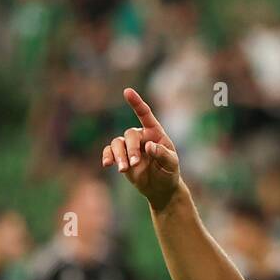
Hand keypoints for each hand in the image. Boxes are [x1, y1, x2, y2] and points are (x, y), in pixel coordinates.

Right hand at [101, 88, 180, 210]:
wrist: (160, 188)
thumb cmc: (169, 172)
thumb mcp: (171, 164)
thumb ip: (162, 154)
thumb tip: (149, 146)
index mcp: (155, 133)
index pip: (145, 114)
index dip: (136, 103)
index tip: (127, 92)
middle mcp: (140, 136)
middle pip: (130, 134)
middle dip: (131, 149)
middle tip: (134, 164)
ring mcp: (129, 146)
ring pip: (117, 142)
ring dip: (119, 155)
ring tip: (124, 170)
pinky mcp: (121, 157)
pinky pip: (109, 151)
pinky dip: (107, 156)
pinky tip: (107, 164)